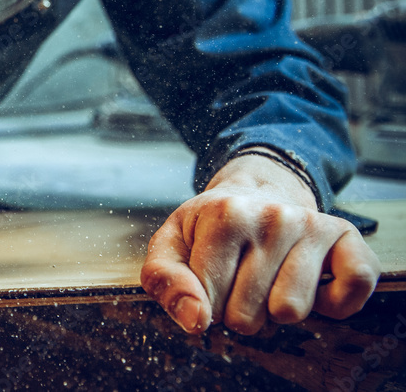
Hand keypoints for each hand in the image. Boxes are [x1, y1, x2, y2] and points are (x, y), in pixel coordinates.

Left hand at [140, 149, 379, 334]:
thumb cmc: (210, 226)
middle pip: (246, 315)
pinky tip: (311, 284)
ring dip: (275, 309)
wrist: (256, 194)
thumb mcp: (172, 244)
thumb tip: (196, 320)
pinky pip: (350, 294)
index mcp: (225, 215)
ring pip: (290, 312)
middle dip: (237, 308)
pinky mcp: (348, 239)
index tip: (208, 276)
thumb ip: (165, 280)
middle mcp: (274, 216)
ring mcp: (313, 226)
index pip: (208, 300)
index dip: (205, 301)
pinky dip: (331, 305)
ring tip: (269, 277)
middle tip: (239, 276)